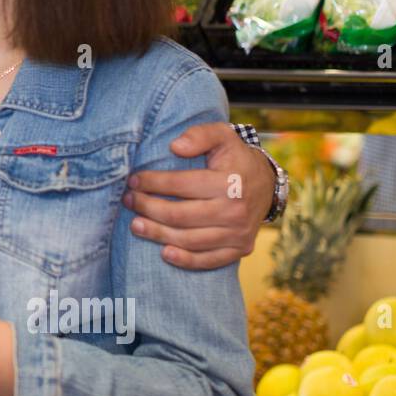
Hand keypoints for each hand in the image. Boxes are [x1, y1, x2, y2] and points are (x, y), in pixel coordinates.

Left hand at [123, 121, 274, 269]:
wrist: (266, 183)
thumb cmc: (235, 157)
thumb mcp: (222, 135)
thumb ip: (200, 135)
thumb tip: (175, 147)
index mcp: (230, 183)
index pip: (181, 185)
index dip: (152, 183)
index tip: (133, 180)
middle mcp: (235, 211)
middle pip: (180, 216)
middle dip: (148, 208)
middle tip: (129, 201)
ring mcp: (239, 233)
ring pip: (189, 240)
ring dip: (158, 234)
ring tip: (136, 224)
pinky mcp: (241, 249)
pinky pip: (209, 260)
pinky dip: (185, 260)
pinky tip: (165, 252)